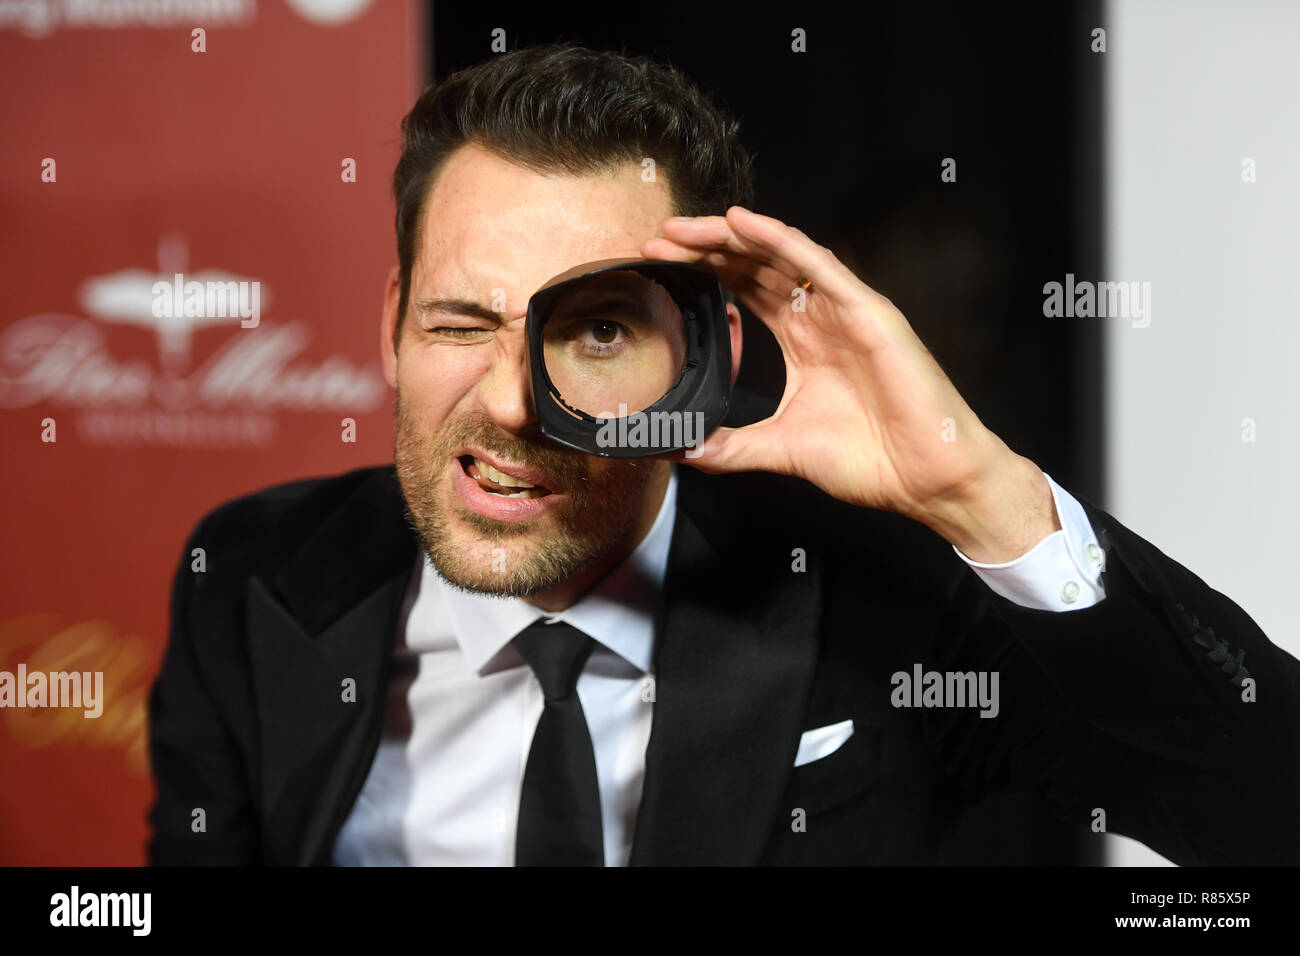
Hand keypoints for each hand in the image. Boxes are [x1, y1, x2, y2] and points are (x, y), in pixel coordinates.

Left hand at [641, 206, 1059, 562]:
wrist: (923, 479)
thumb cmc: (871, 459)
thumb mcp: (781, 447)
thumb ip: (731, 446)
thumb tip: (684, 451)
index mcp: (803, 339)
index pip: (745, 290)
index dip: (704, 273)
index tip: (659, 269)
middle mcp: (822, 316)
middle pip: (754, 265)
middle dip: (705, 249)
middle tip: (657, 241)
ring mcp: (845, 310)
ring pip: (779, 254)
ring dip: (728, 236)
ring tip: (681, 229)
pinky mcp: (868, 312)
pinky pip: (817, 264)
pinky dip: (777, 239)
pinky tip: (739, 224)